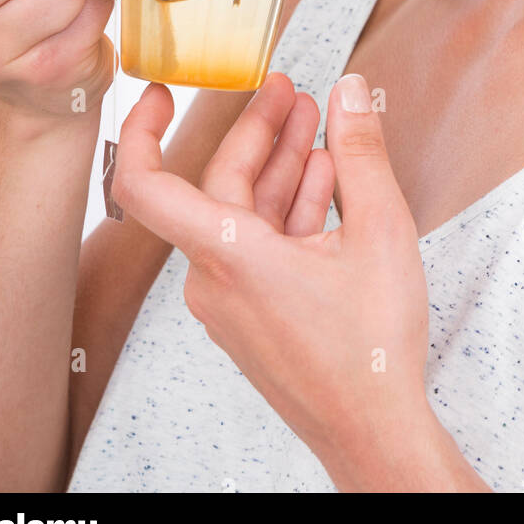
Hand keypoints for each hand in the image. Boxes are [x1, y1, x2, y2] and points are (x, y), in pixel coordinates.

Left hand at [111, 70, 432, 472]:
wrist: (375, 431)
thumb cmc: (372, 350)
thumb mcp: (381, 229)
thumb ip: (362, 151)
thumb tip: (351, 92)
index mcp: (230, 256)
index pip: (145, 185)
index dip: (142, 130)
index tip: (159, 93)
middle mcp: (216, 280)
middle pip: (220, 186)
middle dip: (257, 134)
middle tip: (287, 94)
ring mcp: (232, 301)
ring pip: (243, 216)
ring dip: (279, 169)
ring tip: (317, 128)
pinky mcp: (252, 316)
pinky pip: (256, 247)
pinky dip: (286, 211)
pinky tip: (323, 183)